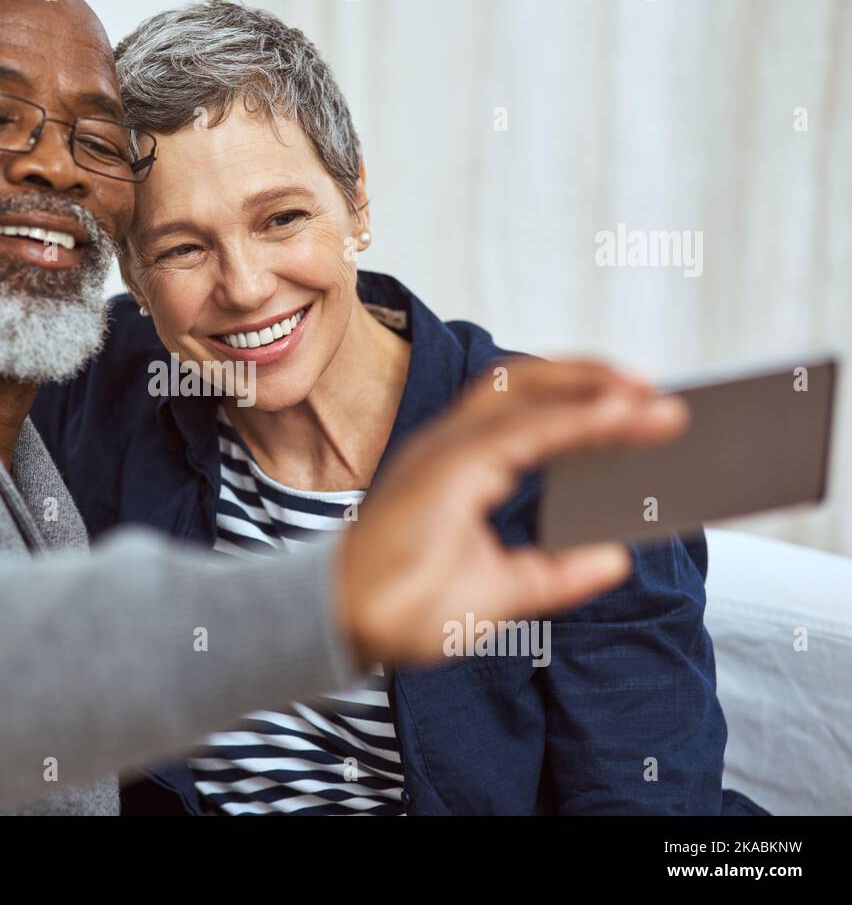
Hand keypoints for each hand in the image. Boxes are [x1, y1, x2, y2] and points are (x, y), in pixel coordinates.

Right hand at [333, 358, 688, 666]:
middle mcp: (449, 446)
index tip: (638, 407)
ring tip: (649, 394)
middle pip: (522, 384)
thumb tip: (616, 558)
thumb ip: (558, 573)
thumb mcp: (505, 591)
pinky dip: (579, 420)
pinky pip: (526, 430)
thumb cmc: (404, 606)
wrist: (351, 626)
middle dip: (589, 377)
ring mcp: (446, 452)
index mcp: (456, 468)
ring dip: (590, 384)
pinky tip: (621, 419)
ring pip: (525, 393)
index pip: (523, 414)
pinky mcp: (450, 468)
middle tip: (653, 392)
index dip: (579, 402)